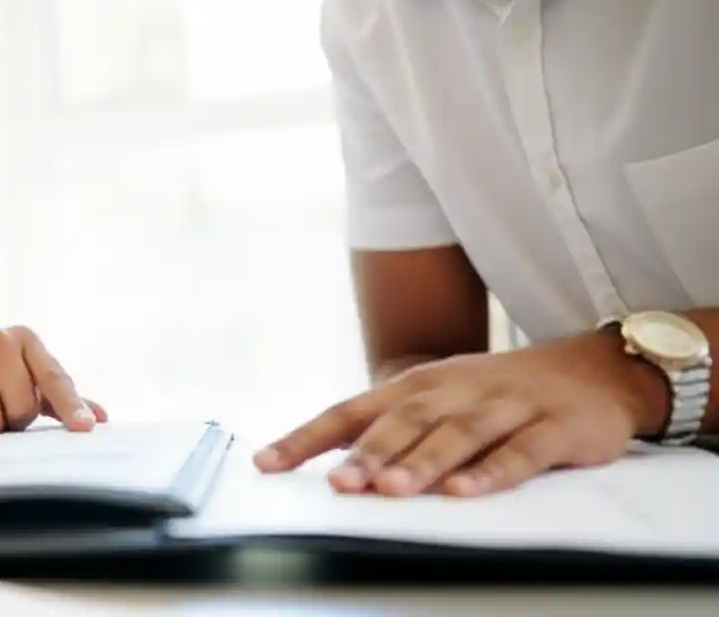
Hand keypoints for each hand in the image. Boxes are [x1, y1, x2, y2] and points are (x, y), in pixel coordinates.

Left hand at [254, 332, 668, 496]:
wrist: (595, 369)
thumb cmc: (500, 393)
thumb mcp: (441, 399)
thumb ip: (392, 427)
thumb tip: (332, 460)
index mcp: (421, 385)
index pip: (353, 410)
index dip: (309, 436)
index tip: (267, 463)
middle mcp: (458, 390)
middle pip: (405, 421)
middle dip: (370, 454)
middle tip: (339, 484)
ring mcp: (507, 405)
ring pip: (459, 435)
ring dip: (423, 462)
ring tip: (391, 490)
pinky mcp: (557, 427)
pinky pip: (522, 452)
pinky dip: (492, 472)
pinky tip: (465, 492)